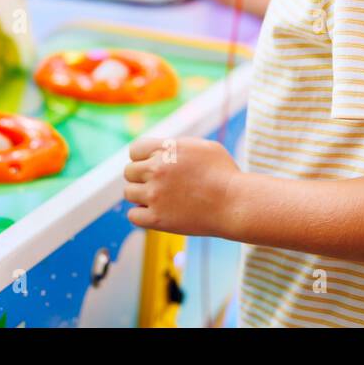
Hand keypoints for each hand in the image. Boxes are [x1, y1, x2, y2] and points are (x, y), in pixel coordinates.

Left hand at [124, 135, 240, 237]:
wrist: (235, 203)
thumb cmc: (224, 174)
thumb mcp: (203, 147)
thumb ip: (176, 146)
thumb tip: (160, 149)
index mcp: (167, 149)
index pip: (135, 149)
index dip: (142, 157)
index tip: (152, 166)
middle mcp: (157, 169)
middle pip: (129, 171)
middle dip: (141, 177)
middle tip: (158, 184)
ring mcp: (155, 195)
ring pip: (128, 193)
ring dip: (140, 196)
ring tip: (159, 199)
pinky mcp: (157, 218)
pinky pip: (133, 215)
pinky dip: (141, 215)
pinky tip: (156, 212)